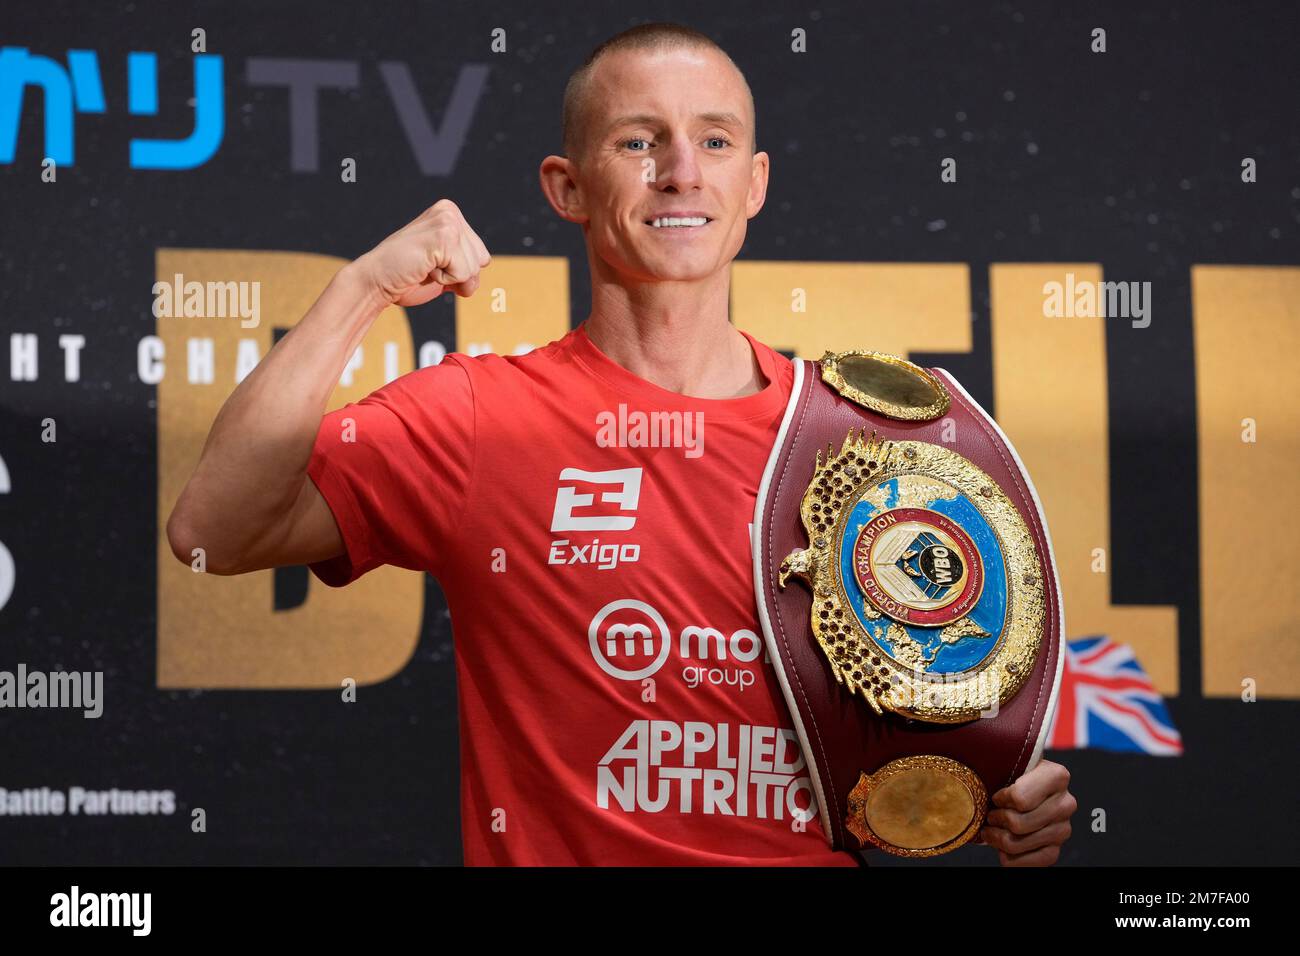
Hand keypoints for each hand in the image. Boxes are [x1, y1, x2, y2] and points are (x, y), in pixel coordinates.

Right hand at [354, 198, 491, 307]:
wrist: (376, 281)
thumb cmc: (407, 277)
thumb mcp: (445, 266)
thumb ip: (466, 263)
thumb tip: (483, 265)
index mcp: (450, 214)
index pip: (482, 256)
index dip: (460, 272)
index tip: (432, 264)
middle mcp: (450, 212)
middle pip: (482, 261)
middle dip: (459, 275)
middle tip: (428, 267)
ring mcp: (447, 221)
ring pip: (474, 269)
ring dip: (450, 278)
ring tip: (424, 266)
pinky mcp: (444, 236)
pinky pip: (464, 274)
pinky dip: (444, 280)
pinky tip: (424, 268)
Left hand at [975, 758, 1074, 865]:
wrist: (1023, 793)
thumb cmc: (1012, 776)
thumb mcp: (1007, 762)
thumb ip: (1000, 760)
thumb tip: (979, 761)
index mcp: (1056, 776)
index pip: (1019, 799)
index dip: (1000, 800)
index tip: (996, 797)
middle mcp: (1065, 803)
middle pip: (1018, 824)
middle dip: (996, 820)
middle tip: (990, 816)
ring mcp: (1062, 829)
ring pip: (1018, 843)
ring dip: (998, 838)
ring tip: (992, 829)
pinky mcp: (1055, 849)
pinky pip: (1028, 862)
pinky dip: (1009, 858)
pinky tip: (1001, 847)